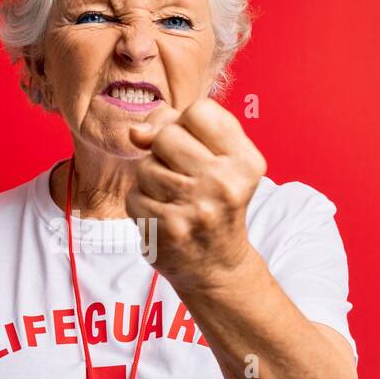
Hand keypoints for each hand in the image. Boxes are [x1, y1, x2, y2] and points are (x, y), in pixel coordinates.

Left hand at [126, 97, 267, 290]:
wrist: (216, 267)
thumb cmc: (213, 205)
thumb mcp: (215, 162)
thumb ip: (178, 131)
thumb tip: (136, 132)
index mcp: (245, 161)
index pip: (199, 110)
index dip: (186, 125)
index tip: (195, 149)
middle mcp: (225, 182)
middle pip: (167, 134)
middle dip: (164, 153)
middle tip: (184, 180)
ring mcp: (196, 207)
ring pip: (145, 166)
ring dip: (151, 182)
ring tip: (174, 201)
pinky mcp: (168, 228)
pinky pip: (133, 195)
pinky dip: (141, 205)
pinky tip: (162, 218)